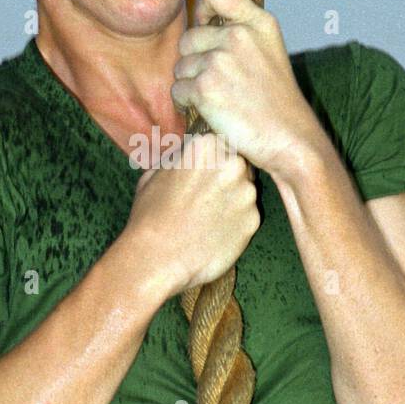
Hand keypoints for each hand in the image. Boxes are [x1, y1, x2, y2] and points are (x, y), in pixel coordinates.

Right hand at [123, 134, 260, 296]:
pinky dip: (236, 223)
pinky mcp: (254, 220)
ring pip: (245, 191)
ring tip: (207, 218)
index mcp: (207, 146)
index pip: (220, 144)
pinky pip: (248, 216)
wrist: (156, 259)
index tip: (201, 175)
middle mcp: (232, 164)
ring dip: (232, 201)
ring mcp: (247, 192)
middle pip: (238, 165)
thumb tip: (187, 155)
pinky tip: (214, 233)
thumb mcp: (154, 173)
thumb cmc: (150, 216)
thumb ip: (179, 158)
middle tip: (205, 198)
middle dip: (226, 178)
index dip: (211, 160)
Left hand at [170, 0, 324, 176]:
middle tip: (218, 83)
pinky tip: (210, 112)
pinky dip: (188, 104)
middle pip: (189, 38)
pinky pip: (177, 90)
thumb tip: (202, 20)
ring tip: (218, 99)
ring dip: (191, 85)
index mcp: (258, 22)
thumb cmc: (277, 101)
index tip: (207, 28)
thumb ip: (242, 28)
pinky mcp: (204, 87)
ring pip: (181, 67)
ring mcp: (219, 60)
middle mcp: (238, 35)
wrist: (289, 139)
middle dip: (195, 61)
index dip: (203, 10)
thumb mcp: (271, 50)